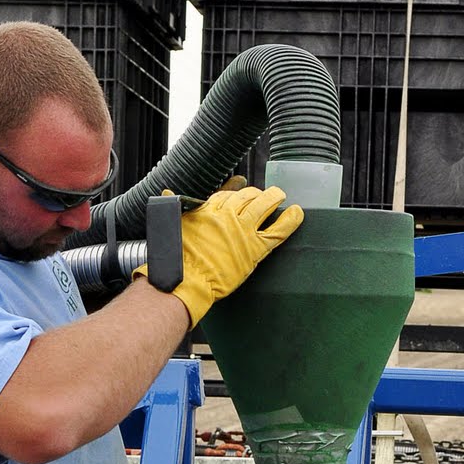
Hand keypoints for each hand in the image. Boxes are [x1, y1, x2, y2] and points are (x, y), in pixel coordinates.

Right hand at [139, 184, 303, 327]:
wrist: (186, 280)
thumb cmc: (177, 258)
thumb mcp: (172, 226)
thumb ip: (175, 207)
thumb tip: (166, 193)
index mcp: (208, 209)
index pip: (227, 193)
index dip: (236, 187)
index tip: (241, 183)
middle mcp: (228, 215)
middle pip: (247, 196)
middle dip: (256, 194)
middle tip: (262, 196)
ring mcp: (243, 230)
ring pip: (264, 206)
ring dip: (274, 197)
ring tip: (281, 195)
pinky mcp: (254, 248)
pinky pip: (278, 231)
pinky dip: (290, 221)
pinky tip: (298, 213)